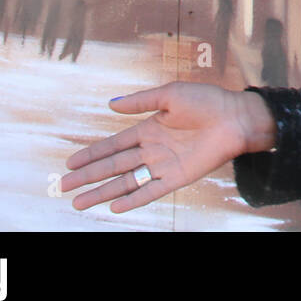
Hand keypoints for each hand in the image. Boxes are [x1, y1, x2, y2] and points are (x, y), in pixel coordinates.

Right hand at [61, 82, 272, 212]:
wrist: (236, 117)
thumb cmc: (207, 101)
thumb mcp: (170, 94)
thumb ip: (141, 102)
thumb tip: (110, 104)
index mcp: (149, 128)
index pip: (114, 144)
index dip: (92, 153)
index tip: (70, 163)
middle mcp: (153, 149)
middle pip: (113, 165)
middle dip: (88, 176)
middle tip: (63, 186)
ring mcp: (164, 165)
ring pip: (126, 181)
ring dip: (103, 192)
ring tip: (79, 202)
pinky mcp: (178, 177)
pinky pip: (151, 191)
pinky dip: (134, 199)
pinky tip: (115, 207)